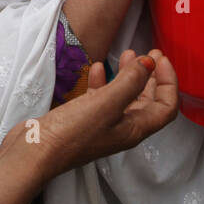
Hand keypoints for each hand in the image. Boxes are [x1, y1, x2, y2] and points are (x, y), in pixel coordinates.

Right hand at [34, 49, 178, 175]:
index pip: (166, 107)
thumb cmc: (72, 133)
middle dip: (152, 75)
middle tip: (149, 52)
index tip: (159, 58)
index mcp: (134, 129)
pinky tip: (97, 68)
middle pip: (148, 100)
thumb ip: (130, 82)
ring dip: (128, 75)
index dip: (169, 82)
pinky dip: (103, 81)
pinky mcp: (83, 119)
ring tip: (126, 54)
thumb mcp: (106, 104)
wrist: (34, 152)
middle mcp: (122, 128)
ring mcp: (102, 124)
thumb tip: (149, 63)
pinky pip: (101, 97)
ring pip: (125, 96)